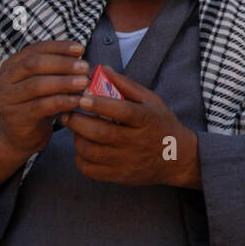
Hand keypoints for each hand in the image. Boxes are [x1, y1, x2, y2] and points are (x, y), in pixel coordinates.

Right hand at [0, 40, 91, 160]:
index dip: (59, 47)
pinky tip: (77, 101)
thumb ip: (58, 69)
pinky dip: (62, 101)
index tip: (80, 48)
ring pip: (37, 85)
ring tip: (84, 82)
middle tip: (84, 67)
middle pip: (34, 64)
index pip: (36, 49)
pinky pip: (41, 106)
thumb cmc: (39, 103)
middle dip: (62, 64)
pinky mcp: (16, 118)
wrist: (22, 136)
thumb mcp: (47, 82)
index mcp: (12, 65)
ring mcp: (7, 99)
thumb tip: (82, 58)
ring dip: (64, 82)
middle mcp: (5, 80)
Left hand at [59, 65, 198, 187]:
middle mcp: (138, 142)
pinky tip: (83, 148)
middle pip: (101, 133)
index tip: (82, 98)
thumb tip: (101, 68)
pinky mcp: (119, 176)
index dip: (100, 104)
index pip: (122, 111)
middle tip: (67, 113)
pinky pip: (90, 169)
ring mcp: (128, 161)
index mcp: (147, 119)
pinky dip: (79, 157)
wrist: (177, 158)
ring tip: (76, 129)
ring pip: (91, 151)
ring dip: (77, 138)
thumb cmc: (160, 123)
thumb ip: (126, 84)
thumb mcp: (151, 100)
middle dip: (78, 122)